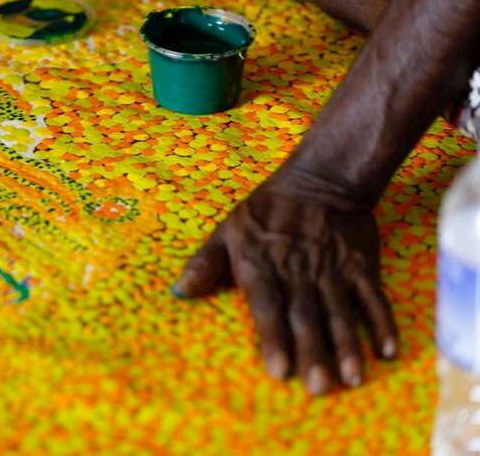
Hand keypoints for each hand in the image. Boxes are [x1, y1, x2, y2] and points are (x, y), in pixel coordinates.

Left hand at [173, 167, 397, 394]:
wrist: (319, 179)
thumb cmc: (265, 211)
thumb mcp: (226, 231)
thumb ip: (204, 265)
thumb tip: (179, 293)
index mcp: (261, 265)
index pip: (268, 306)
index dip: (274, 338)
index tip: (278, 370)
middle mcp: (298, 271)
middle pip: (306, 316)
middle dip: (312, 353)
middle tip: (318, 387)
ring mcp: (333, 269)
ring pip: (340, 311)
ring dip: (347, 346)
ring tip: (351, 378)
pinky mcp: (361, 265)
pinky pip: (374, 297)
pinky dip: (382, 323)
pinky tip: (387, 351)